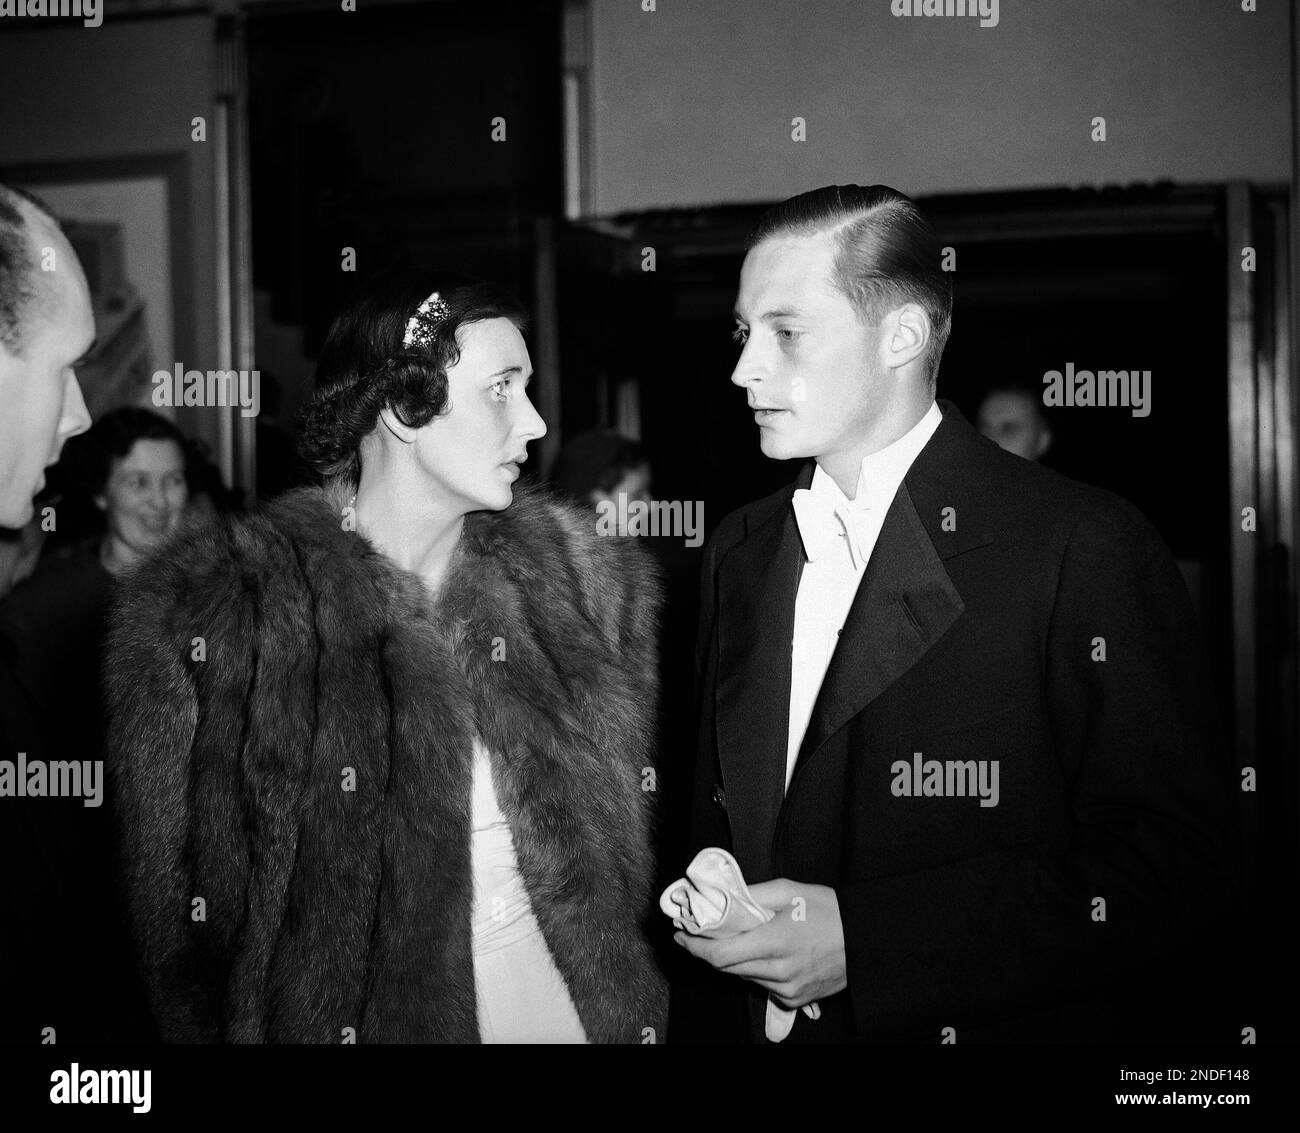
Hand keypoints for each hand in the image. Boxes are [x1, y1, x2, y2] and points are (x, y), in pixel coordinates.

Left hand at [673, 878, 846, 1007]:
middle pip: (726, 968)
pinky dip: (754, 971)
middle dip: (709, 950)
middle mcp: (778, 971)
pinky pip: (762, 986)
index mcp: (775, 941)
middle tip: (699, 933)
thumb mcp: (789, 890)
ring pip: (743, 977)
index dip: (694, 946)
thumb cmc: (829, 911)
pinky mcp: (795, 1000)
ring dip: (733, 960)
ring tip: (737, 939)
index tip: (681, 934)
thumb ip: (752, 894)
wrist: (865, 940)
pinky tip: (761, 953)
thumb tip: (720, 895)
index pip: (720, 955)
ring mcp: (787, 989)